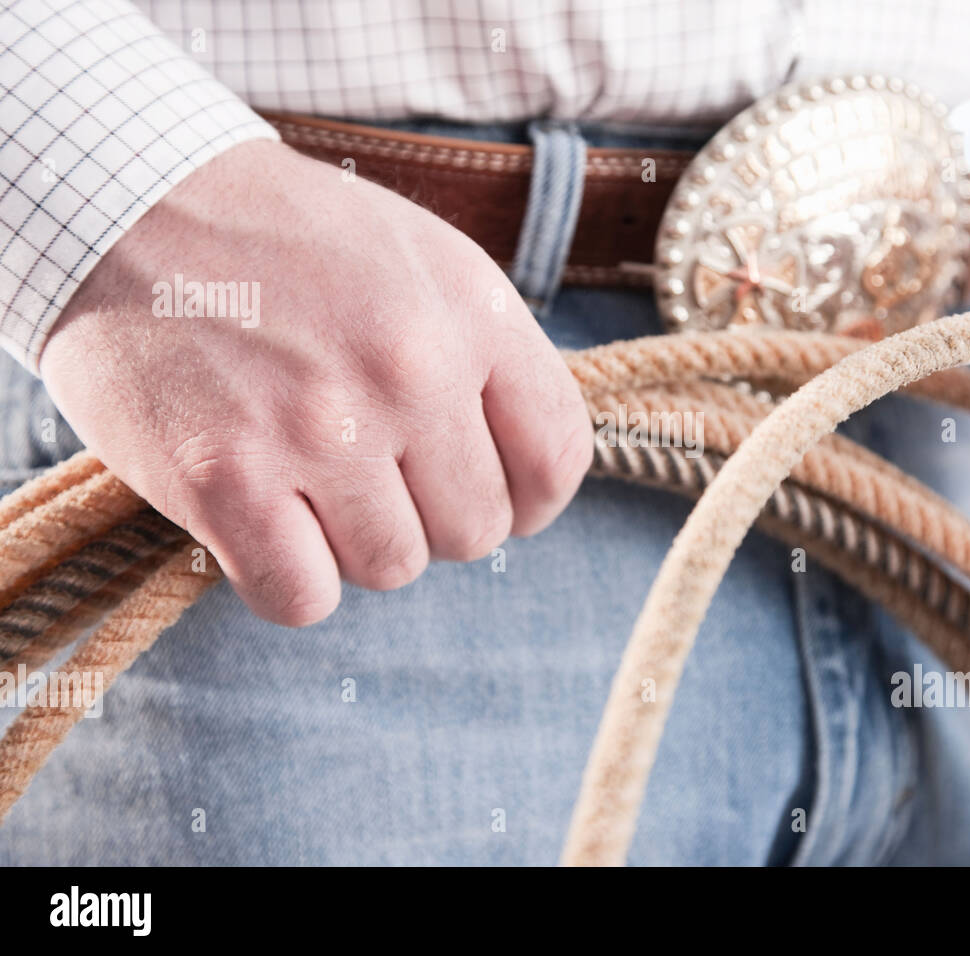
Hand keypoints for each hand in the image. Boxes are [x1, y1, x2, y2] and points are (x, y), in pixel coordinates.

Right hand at [41, 140, 591, 625]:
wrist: (130, 201)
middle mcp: (410, 371)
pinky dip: (286, 578)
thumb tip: (529, 475)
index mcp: (472, 313)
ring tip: (305, 477)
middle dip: (429, 516)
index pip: (558, 458)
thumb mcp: (424, 261)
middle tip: (370, 472)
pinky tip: (262, 520)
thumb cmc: (288, 242)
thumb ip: (490, 360)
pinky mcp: (226, 481)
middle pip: (476, 531)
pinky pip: (303, 599)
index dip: (528, 498)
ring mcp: (320, 428)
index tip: (487, 491)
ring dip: (353, 542)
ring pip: (393, 568)